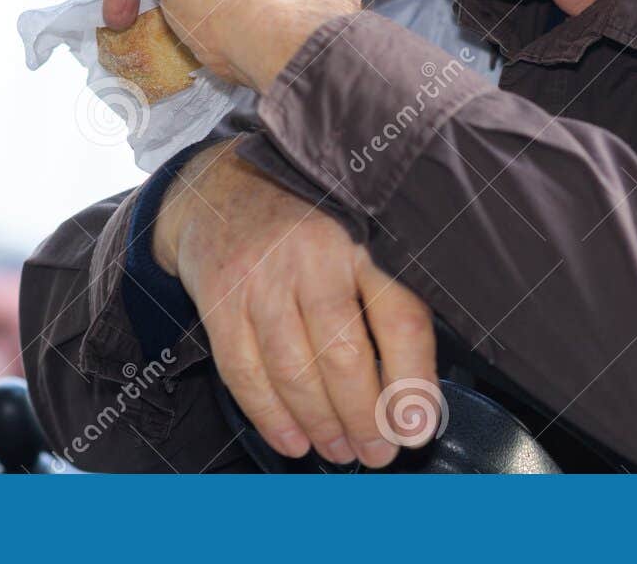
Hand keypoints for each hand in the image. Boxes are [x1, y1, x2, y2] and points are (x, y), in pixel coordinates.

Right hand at [153, 140, 436, 466]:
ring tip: (340, 450)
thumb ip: (383, 298)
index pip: (400, 319)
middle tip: (378, 451)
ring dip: (321, 424)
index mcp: (363, 242)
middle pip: (345, 354)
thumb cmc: (302, 226)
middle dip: (365, 418)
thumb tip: (415, 388)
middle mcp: (313, 256)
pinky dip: (269, 416)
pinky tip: (292, 439)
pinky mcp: (219, 298)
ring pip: (294, 369)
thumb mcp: (356, 239)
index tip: (418, 426)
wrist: (221, 186)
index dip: (413, 382)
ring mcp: (261, 277)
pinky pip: (243, 370)